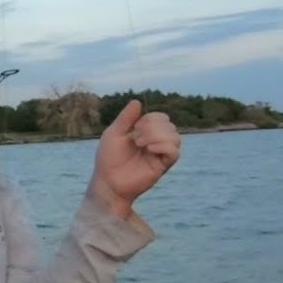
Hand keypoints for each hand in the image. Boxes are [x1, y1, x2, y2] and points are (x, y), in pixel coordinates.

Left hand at [89, 100, 180, 216]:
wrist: (108, 181)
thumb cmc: (108, 159)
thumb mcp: (113, 134)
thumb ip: (125, 118)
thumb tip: (137, 101)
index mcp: (146, 133)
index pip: (161, 117)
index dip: (150, 118)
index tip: (133, 128)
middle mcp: (156, 142)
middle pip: (169, 124)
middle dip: (152, 127)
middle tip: (135, 139)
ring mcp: (161, 154)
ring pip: (175, 136)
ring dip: (156, 135)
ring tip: (140, 144)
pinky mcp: (163, 165)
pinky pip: (174, 151)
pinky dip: (163, 145)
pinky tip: (149, 149)